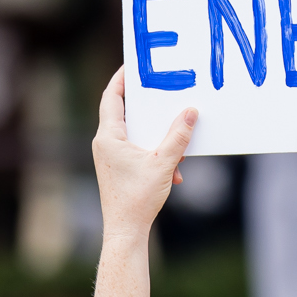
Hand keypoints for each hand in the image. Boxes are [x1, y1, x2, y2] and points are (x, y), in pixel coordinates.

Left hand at [92, 70, 196, 237]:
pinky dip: (155, 151)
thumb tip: (191, 112)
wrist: (125, 231)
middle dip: (147, 104)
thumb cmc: (136, 199)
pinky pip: (138, 149)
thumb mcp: (163, 163)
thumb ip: (178, 136)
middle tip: (162, 89)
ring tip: (175, 132)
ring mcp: (111, 156)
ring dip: (156, 133)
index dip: (122, 79)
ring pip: (135, 132)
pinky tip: (174, 167)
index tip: (135, 65)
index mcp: (109, 136)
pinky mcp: (119, 167)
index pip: (112, 97)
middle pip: (125, 112)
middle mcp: (105, 143)